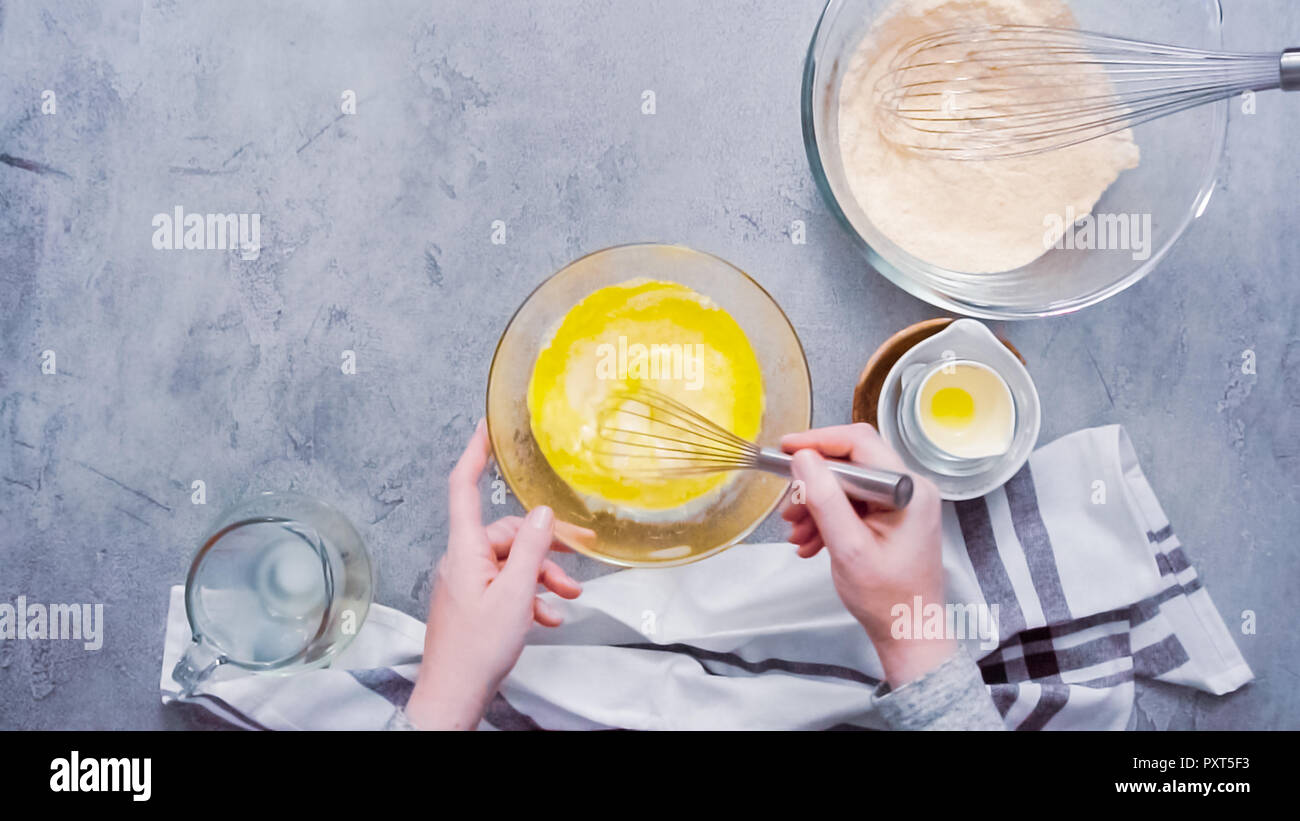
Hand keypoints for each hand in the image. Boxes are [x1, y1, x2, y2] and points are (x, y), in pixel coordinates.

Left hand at [405, 419, 581, 729]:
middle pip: (507, 532)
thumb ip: (530, 550)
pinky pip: (506, 586)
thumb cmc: (476, 651)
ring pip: (512, 562)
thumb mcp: (515, 595)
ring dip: (544, 576)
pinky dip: (531, 596)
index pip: (464, 488)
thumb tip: (543, 513)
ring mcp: (468, 582)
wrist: (452, 696)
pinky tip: (548, 616)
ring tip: (567, 597)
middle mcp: (463, 560)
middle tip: (583, 552)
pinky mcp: (474, 603)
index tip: (486, 428)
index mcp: (465, 549)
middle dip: (546, 545)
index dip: (475, 454)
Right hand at [780, 423, 952, 687]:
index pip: (859, 444)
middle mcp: (909, 488)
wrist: (908, 631)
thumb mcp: (848, 547)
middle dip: (813, 485)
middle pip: (850, 465)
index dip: (818, 442)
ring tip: (796, 534)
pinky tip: (810, 542)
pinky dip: (828, 519)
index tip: (784, 450)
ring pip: (846, 486)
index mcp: (907, 489)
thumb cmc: (886, 597)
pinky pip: (852, 505)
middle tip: (787, 510)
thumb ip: (825, 499)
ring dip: (816, 506)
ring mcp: (901, 503)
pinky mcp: (891, 517)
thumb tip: (802, 458)